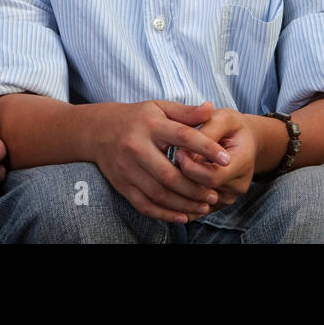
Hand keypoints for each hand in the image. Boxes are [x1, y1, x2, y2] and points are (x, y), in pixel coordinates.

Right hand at [88, 100, 230, 223]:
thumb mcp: (160, 107)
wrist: (97, 131)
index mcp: (151, 125)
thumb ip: (186, 112)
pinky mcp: (122, 185)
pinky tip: (182, 216)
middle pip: (169, 174)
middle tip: (215, 194)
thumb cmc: (136, 118)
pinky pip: (144, 205)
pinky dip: (164, 214)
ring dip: (184, 203)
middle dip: (195, 187)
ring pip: (158, 193)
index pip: (182, 136)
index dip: (206, 148)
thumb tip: (211, 108)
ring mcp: (127, 169)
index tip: (225, 158)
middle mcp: (137, 148)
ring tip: (204, 206)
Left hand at [173, 108, 258, 209]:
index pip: (214, 175)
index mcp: (244, 162)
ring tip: (170, 171)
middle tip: (171, 161)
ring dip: (181, 188)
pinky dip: (182, 201)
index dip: (192, 166)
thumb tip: (186, 149)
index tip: (178, 151)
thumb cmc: (231, 127)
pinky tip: (171, 187)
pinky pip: (197, 209)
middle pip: (204, 190)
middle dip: (184, 177)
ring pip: (198, 201)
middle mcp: (239, 184)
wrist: (244, 141)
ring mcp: (230, 196)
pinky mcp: (219, 203)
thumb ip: (207, 131)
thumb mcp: (222, 118)